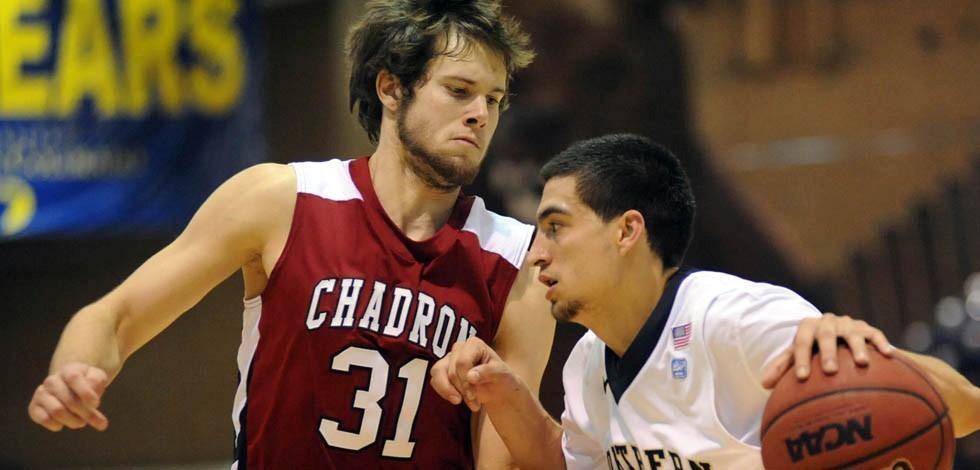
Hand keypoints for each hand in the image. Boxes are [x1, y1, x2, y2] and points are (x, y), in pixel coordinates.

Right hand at [28, 362, 108, 430]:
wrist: (68, 386)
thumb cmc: (86, 382)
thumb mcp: (98, 378)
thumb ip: (97, 383)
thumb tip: (91, 399)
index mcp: (68, 370)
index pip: (74, 378)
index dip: (86, 392)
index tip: (97, 404)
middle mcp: (52, 381)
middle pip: (69, 400)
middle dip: (86, 413)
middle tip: (98, 421)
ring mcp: (41, 393)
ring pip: (56, 411)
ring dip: (73, 421)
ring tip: (81, 422)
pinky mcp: (34, 407)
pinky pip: (43, 418)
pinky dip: (56, 425)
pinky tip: (63, 424)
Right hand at [430, 337, 521, 411]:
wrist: (497, 388)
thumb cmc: (501, 378)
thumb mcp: (501, 374)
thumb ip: (488, 372)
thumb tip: (470, 376)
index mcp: (474, 344)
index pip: (462, 362)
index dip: (466, 381)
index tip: (474, 396)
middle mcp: (459, 348)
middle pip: (452, 371)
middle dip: (462, 391)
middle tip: (475, 404)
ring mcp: (449, 358)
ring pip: (438, 373)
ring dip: (449, 392)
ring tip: (462, 403)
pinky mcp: (442, 370)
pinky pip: (434, 380)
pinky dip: (444, 392)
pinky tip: (456, 399)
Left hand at [762, 313, 893, 388]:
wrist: (838, 333)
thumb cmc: (814, 350)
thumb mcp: (799, 354)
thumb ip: (783, 367)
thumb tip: (764, 385)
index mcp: (808, 327)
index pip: (801, 342)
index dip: (800, 359)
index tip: (801, 378)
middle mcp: (828, 322)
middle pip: (827, 335)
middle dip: (828, 352)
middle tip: (830, 371)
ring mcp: (849, 324)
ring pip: (853, 333)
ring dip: (857, 347)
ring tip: (862, 363)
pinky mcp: (867, 328)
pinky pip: (875, 334)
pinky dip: (881, 343)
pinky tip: (888, 355)